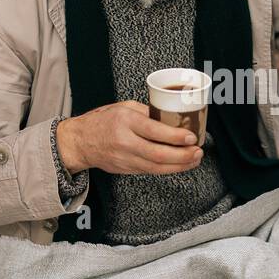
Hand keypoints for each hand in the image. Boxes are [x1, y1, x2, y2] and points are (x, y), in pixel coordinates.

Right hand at [56, 101, 202, 174]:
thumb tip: (173, 117)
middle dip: (183, 156)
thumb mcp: (124, 107)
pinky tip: (181, 164)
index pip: (154, 131)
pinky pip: (151, 171)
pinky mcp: (127, 169)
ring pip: (157, 167)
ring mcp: (125, 159)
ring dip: (180, 165)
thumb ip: (148, 113)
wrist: (80, 142)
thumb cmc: (103, 121)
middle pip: (158, 154)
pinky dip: (169, 169)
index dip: (176, 137)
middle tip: (198, 152)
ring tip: (195, 159)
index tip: (192, 137)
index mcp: (125, 121)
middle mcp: (125, 142)